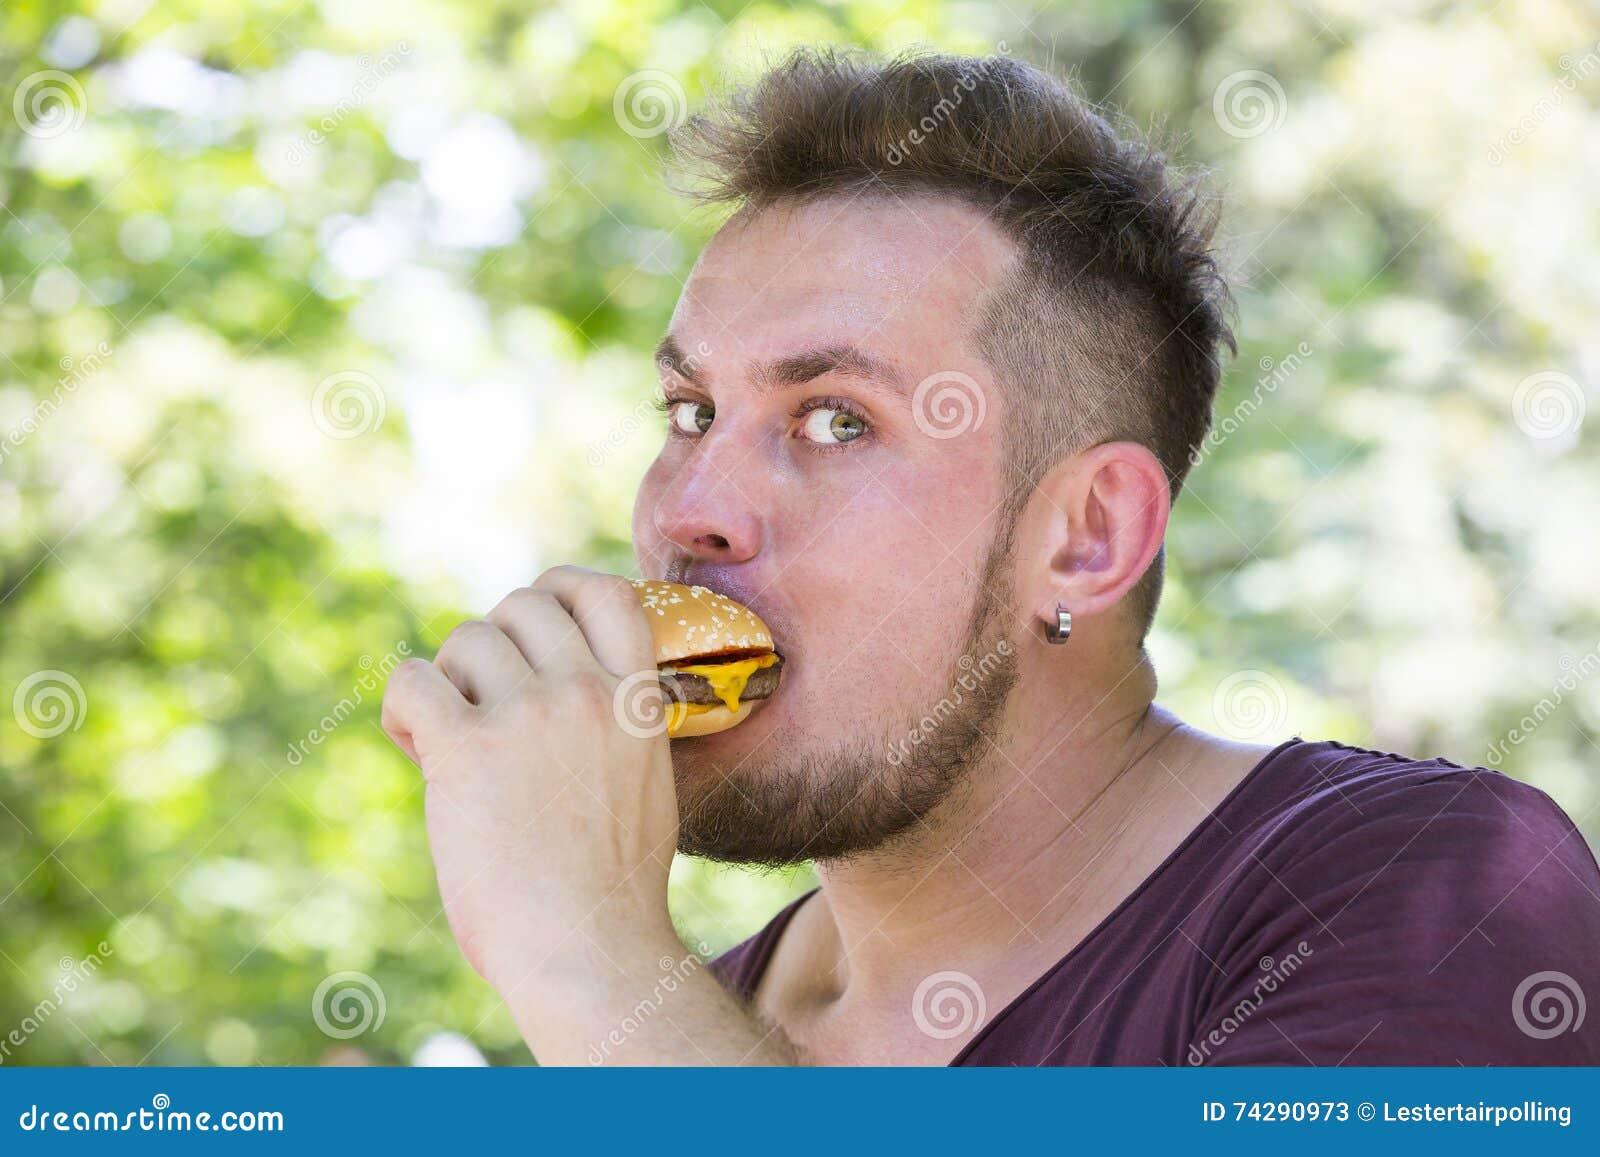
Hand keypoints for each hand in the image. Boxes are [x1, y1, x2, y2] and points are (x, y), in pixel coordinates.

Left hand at [381, 566, 681, 1007]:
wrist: (587, 949)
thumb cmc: (612, 889)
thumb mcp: (646, 783)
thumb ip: (616, 727)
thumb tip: (575, 692)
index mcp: (635, 701)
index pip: (604, 592)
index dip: (560, 589)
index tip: (537, 617)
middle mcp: (585, 693)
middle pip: (523, 605)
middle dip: (493, 640)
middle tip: (480, 697)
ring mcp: (528, 716)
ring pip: (465, 639)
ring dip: (448, 679)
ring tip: (449, 737)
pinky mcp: (467, 748)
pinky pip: (412, 681)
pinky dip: (403, 709)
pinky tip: (417, 748)